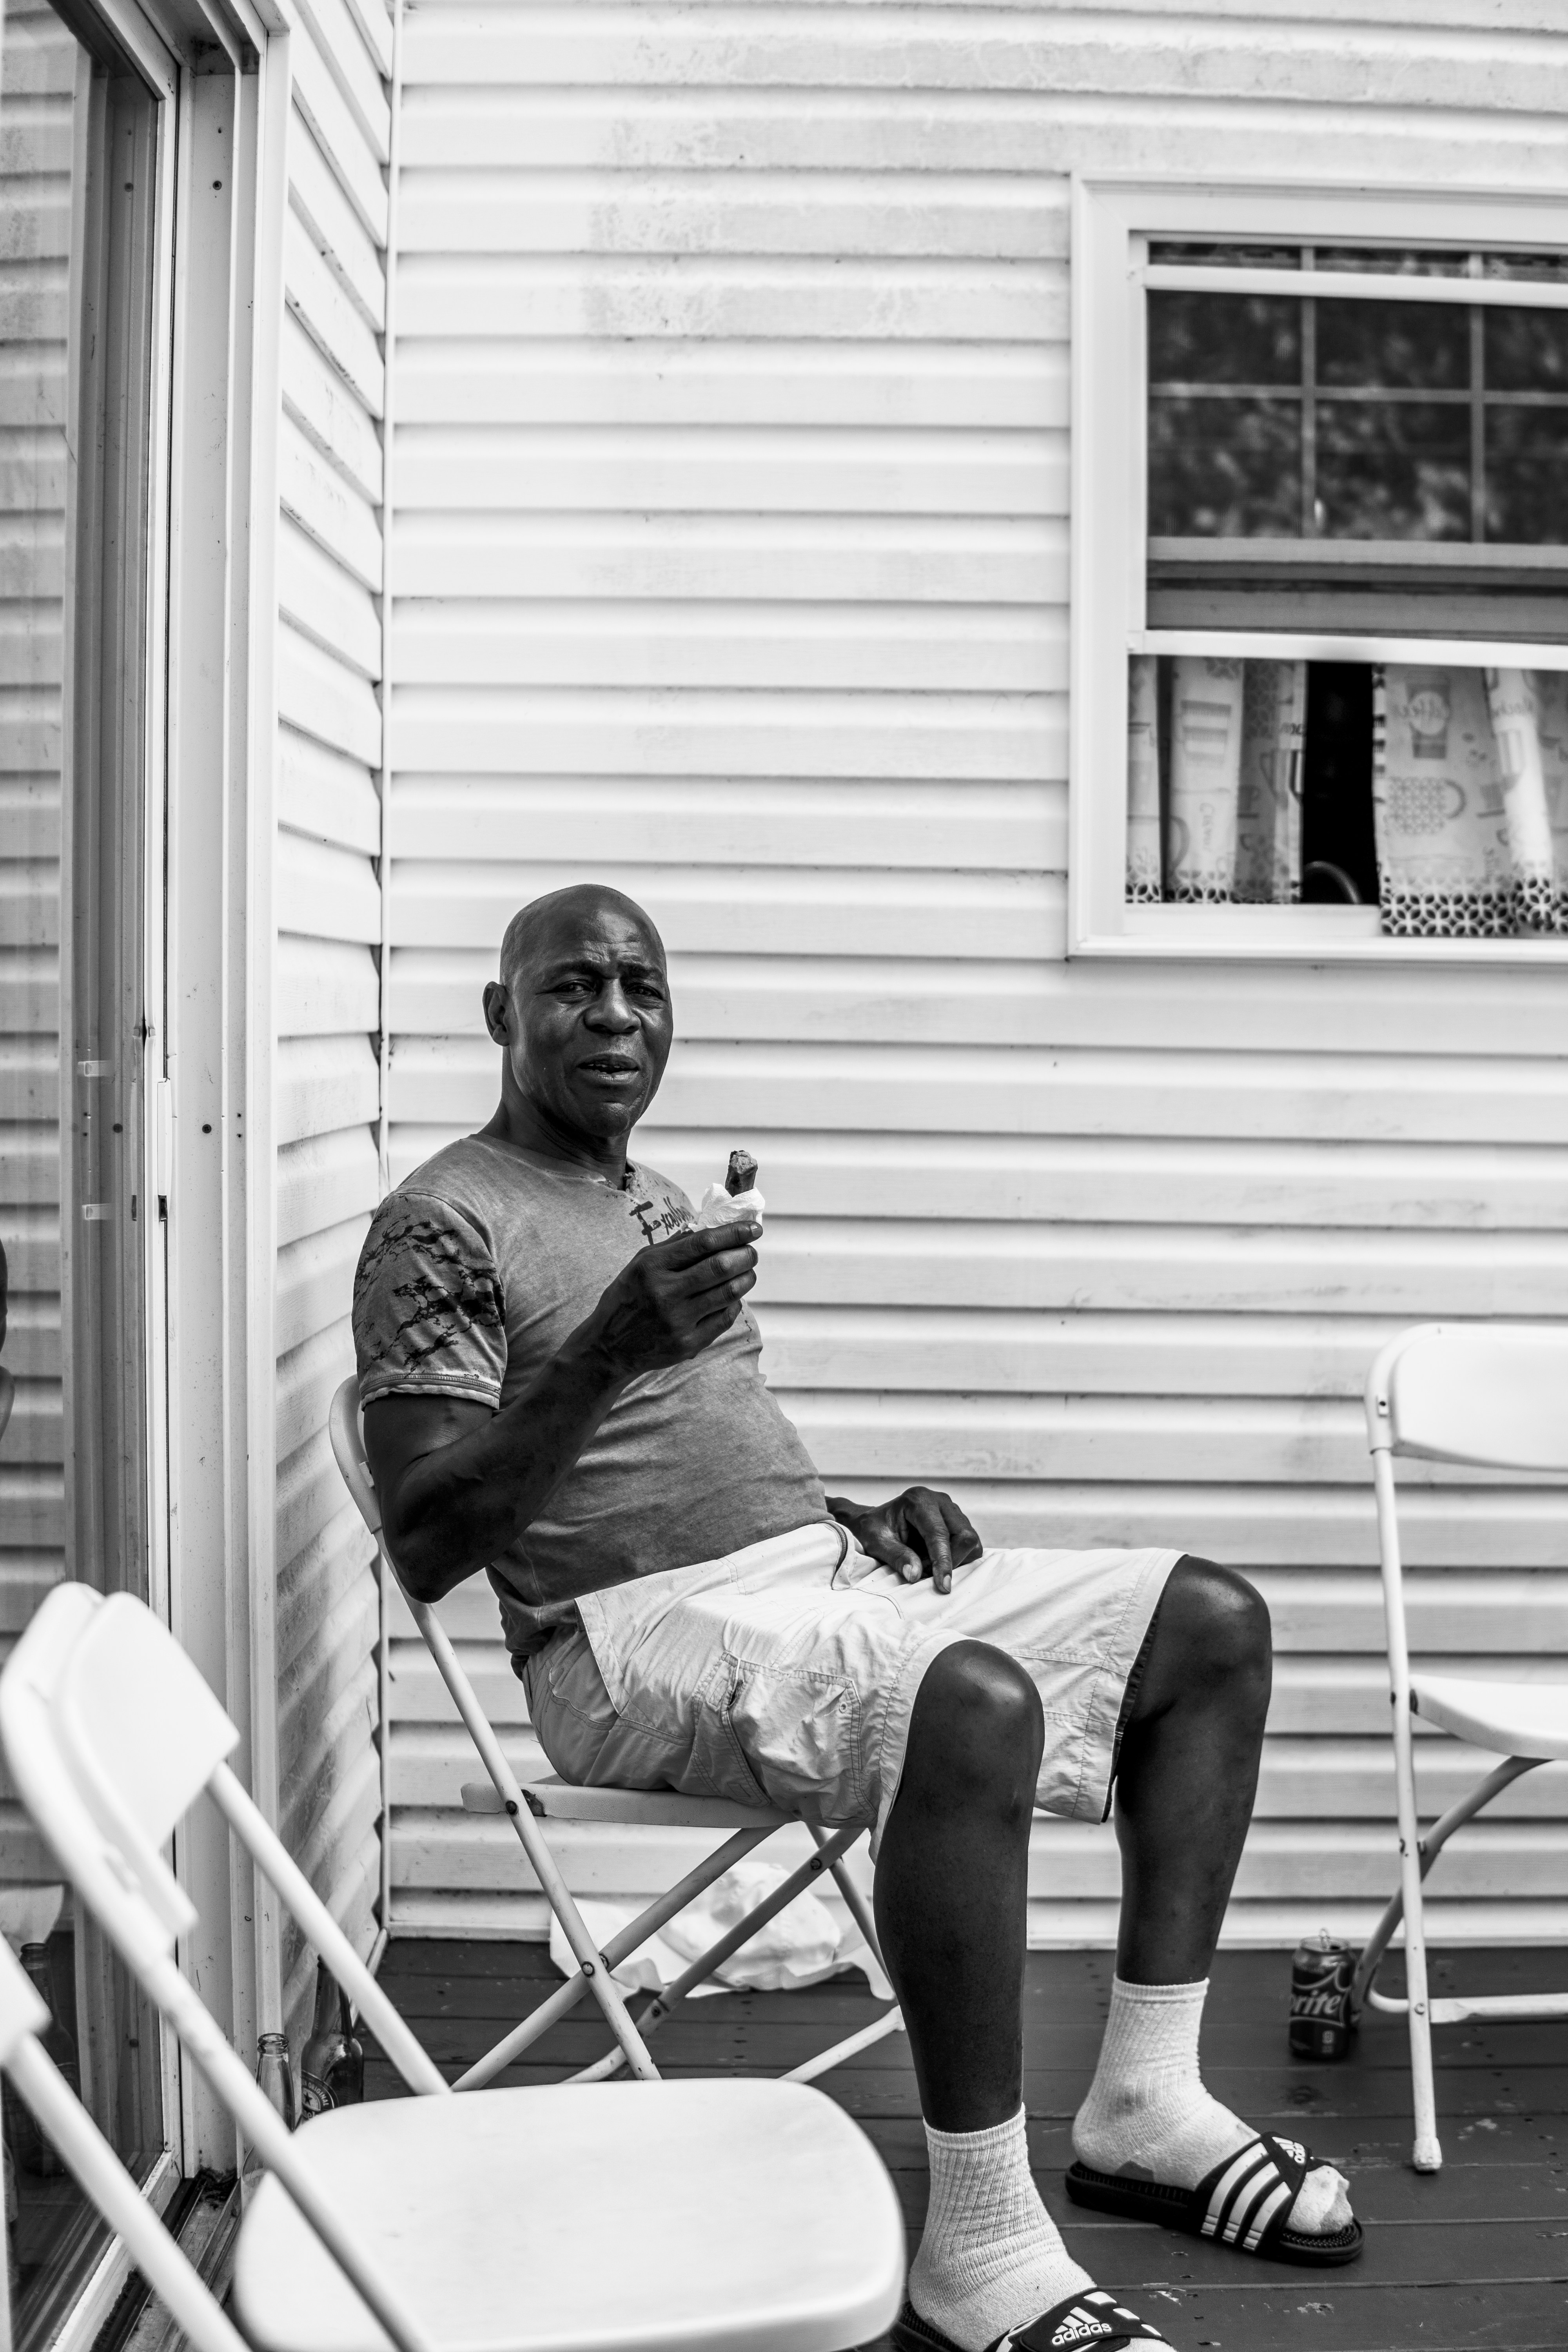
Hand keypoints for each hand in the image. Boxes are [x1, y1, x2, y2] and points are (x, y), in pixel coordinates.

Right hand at [585, 1220, 759, 1380]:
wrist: (609, 1347)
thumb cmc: (629, 1298)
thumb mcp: (640, 1264)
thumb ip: (674, 1246)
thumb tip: (712, 1226)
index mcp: (652, 1267)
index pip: (703, 1242)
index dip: (734, 1233)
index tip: (753, 1228)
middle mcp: (664, 1292)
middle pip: (721, 1267)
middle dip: (746, 1255)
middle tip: (751, 1252)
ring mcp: (677, 1321)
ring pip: (729, 1293)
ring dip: (746, 1278)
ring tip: (747, 1272)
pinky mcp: (687, 1344)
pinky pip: (724, 1318)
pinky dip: (734, 1304)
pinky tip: (731, 1297)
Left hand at [827, 1487, 982, 1595]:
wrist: (875, 1521)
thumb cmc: (873, 1529)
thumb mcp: (876, 1543)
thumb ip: (896, 1557)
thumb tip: (916, 1575)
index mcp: (918, 1500)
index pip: (939, 1533)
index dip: (943, 1561)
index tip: (943, 1586)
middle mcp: (939, 1500)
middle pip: (964, 1535)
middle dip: (952, 1561)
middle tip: (928, 1574)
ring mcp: (951, 1509)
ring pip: (970, 1541)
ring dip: (954, 1560)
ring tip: (927, 1565)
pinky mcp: (958, 1521)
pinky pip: (970, 1544)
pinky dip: (958, 1558)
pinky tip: (936, 1560)